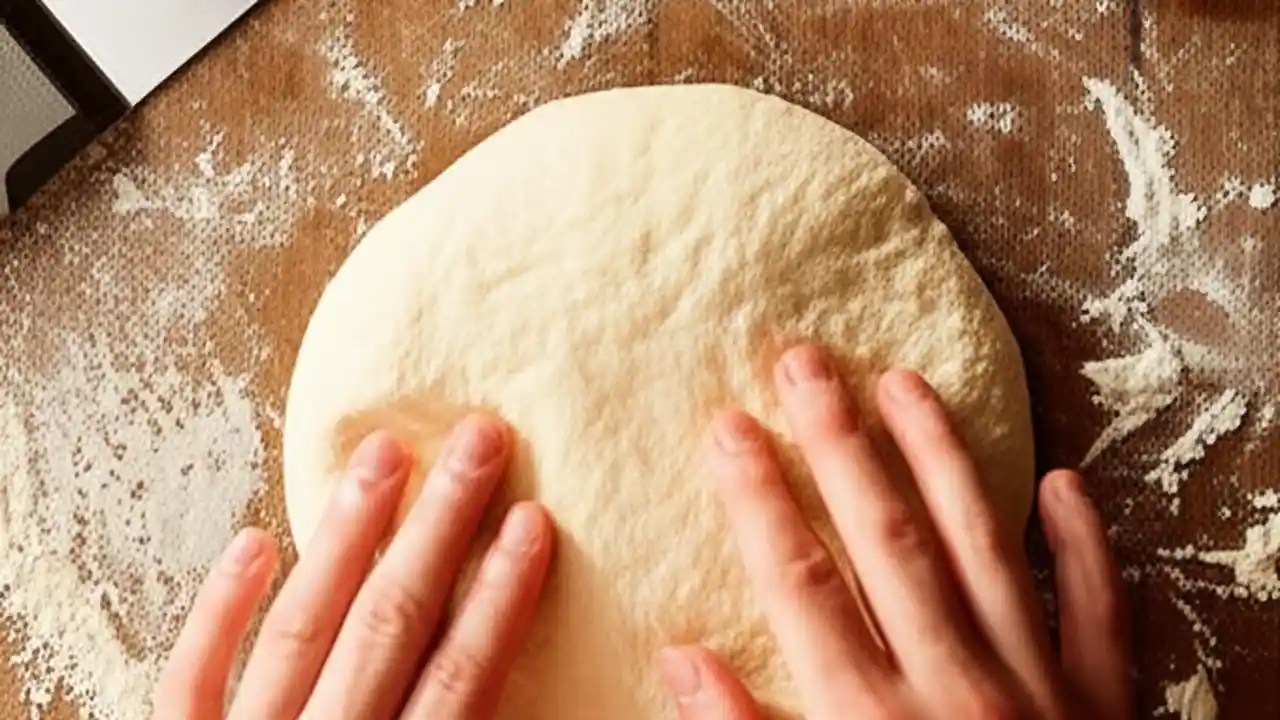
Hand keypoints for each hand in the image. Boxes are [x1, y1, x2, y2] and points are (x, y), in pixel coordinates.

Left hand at [154, 415, 553, 719]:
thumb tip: (526, 683)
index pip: (459, 679)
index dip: (499, 598)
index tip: (531, 522)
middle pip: (389, 626)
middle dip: (439, 526)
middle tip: (479, 440)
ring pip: (301, 629)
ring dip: (347, 535)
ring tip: (383, 452)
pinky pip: (190, 678)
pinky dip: (220, 609)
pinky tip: (252, 539)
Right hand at [658, 344, 1129, 719]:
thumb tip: (684, 661)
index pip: (799, 582)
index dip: (758, 498)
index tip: (726, 426)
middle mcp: (950, 686)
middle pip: (886, 540)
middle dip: (839, 444)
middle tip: (804, 362)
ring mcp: (1034, 689)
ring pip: (983, 547)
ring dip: (941, 459)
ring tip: (904, 383)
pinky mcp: (1102, 707)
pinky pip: (1098, 612)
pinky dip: (1084, 548)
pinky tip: (1064, 485)